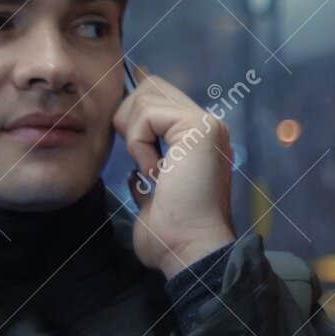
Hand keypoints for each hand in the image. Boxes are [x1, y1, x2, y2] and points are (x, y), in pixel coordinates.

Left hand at [113, 67, 237, 278]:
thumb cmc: (171, 231)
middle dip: (130, 117)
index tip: (133, 151)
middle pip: (151, 86)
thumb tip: (128, 137)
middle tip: (139, 159)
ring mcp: (206, 124)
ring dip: (135, 136)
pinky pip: (147, 116)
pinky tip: (155, 172)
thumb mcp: (151, 187)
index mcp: (197, 139)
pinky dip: (139, 145)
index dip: (134, 115)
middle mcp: (207, 126)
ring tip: (151, 170)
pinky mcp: (199, 128)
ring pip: (146, 97)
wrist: (190, 249)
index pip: (158, 98)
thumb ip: (145, 159)